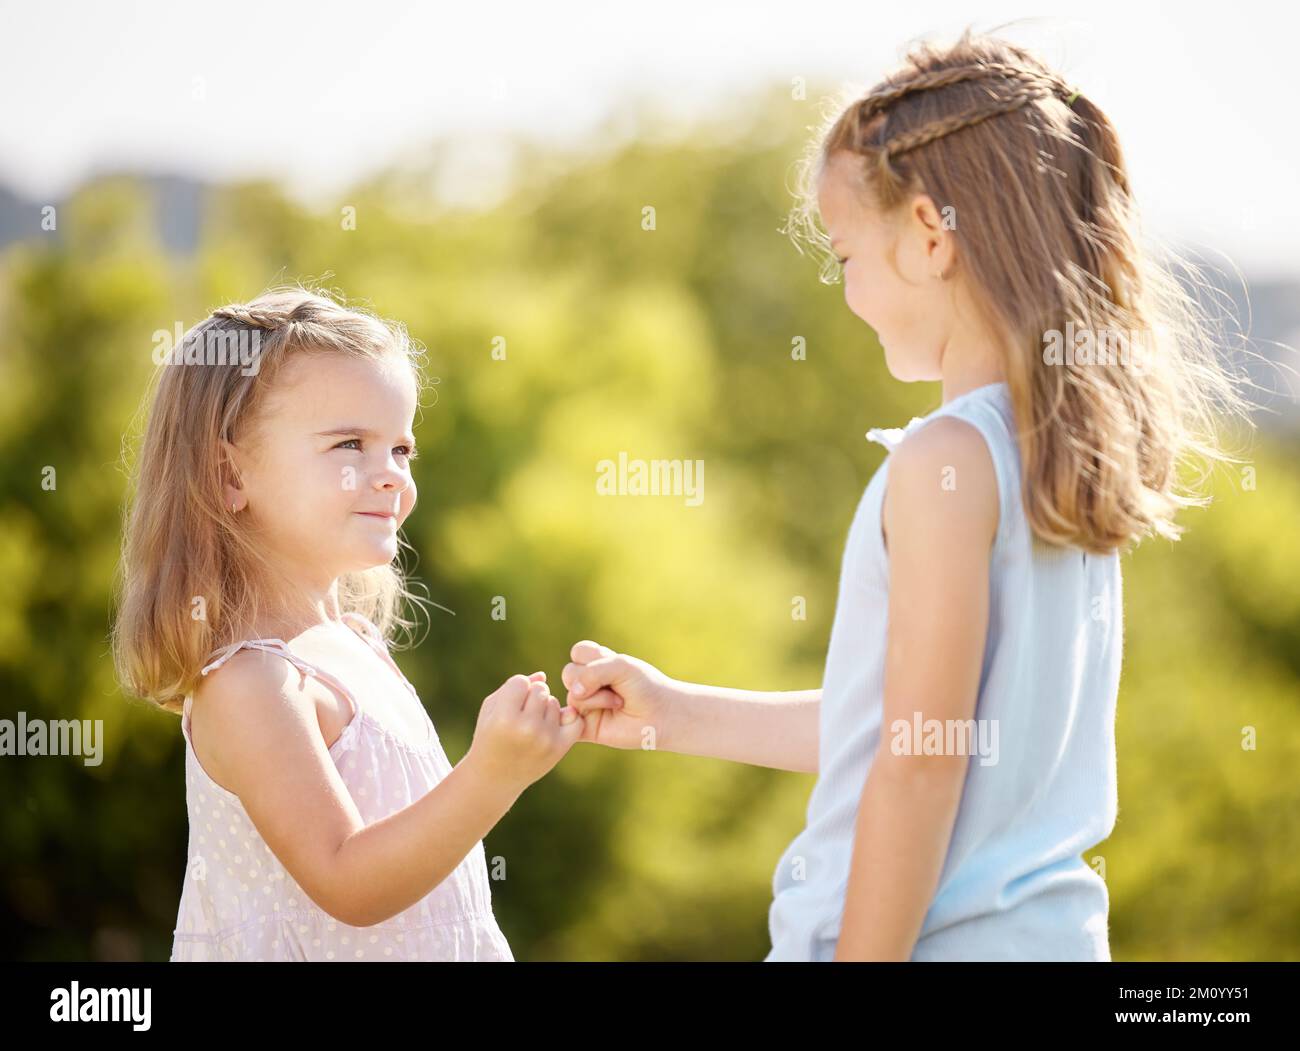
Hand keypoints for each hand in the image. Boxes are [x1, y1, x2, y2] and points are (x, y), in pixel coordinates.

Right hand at [466, 671, 584, 790]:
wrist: (495, 778)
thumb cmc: (489, 738)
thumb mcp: (491, 709)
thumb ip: (513, 687)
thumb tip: (543, 675)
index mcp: (505, 718)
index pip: (520, 682)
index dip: (514, 690)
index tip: (508, 703)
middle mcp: (527, 729)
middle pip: (541, 689)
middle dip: (531, 696)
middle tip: (522, 712)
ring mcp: (546, 739)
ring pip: (555, 702)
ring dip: (545, 707)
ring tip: (531, 722)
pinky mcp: (560, 748)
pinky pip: (575, 719)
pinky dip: (567, 718)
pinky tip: (552, 725)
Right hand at [560, 641, 676, 749]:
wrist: (661, 715)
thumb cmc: (644, 686)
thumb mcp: (620, 667)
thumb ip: (592, 672)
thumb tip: (572, 694)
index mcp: (596, 663)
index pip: (578, 652)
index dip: (593, 658)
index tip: (616, 666)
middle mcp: (586, 683)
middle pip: (569, 673)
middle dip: (594, 679)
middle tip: (619, 688)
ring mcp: (585, 704)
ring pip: (572, 696)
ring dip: (598, 698)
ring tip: (618, 703)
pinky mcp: (585, 726)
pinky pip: (570, 720)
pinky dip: (584, 717)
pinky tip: (604, 717)